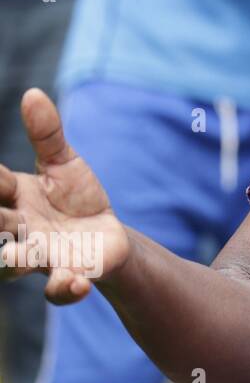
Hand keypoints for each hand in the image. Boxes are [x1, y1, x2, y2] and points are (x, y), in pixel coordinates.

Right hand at [0, 90, 129, 303]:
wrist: (106, 237)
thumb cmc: (74, 198)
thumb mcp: (63, 163)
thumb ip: (47, 134)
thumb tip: (33, 93)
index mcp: (11, 199)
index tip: (0, 179)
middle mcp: (17, 231)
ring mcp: (40, 257)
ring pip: (12, 264)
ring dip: (11, 260)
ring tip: (13, 257)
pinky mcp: (69, 275)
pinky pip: (59, 289)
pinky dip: (65, 289)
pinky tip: (76, 282)